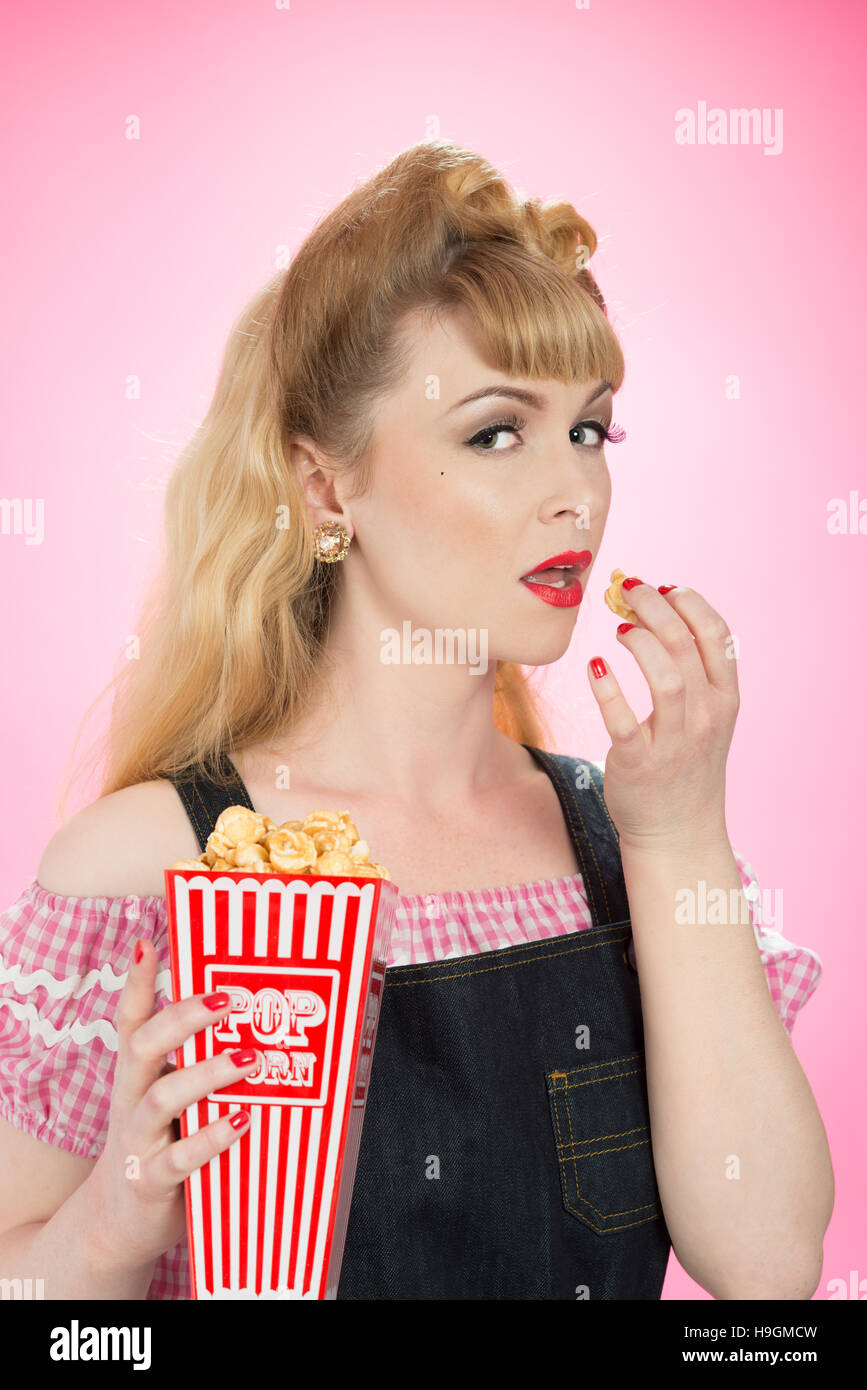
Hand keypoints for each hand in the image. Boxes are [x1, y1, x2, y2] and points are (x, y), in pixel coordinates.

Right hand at [83, 940, 260, 1273]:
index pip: (129, 1019)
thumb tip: (245, 1013)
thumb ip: (192, 1059)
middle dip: (183, 1017)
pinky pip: (181, 1158)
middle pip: (143, 1046)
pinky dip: (212, 1137)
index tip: (149, 942)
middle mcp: (131, 1099)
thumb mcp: (164, 1096)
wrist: (117, 1223)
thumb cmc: (157, 1143)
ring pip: (163, 1097)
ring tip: (251, 1057)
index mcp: (135, 1073)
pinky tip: (241, 1121)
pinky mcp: (152, 1182)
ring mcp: (138, 1141)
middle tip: (228, 998)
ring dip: (208, 1073)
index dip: (135, 981)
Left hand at [587, 581, 739, 852]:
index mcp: (725, 699)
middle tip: (628, 589)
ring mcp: (674, 742)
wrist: (678, 831)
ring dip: (640, 643)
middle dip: (656, 608)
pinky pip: (622, 721)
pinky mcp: (638, 763)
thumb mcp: (706, 715)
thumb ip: (692, 670)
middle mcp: (705, 717)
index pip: (717, 635)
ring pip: (665, 679)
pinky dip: (607, 690)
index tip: (665, 586)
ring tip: (620, 628)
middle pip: (685, 646)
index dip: (691, 602)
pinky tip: (594, 666)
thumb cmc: (685, 763)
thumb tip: (656, 612)